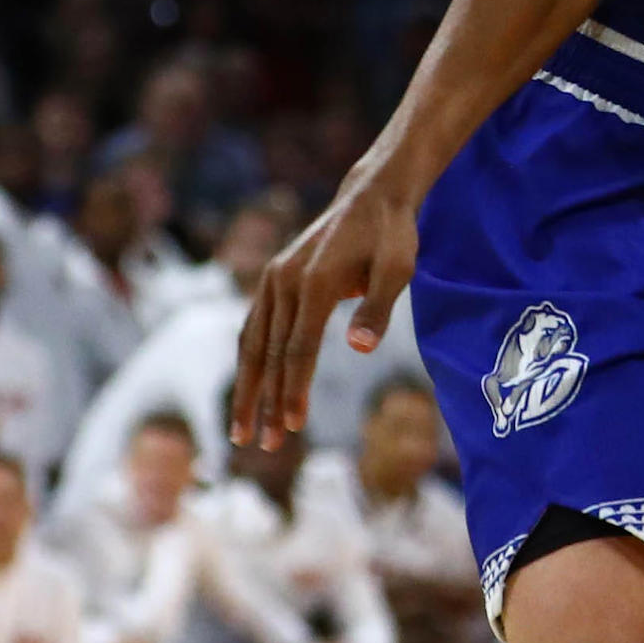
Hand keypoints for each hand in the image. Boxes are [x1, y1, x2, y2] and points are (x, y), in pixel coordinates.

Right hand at [233, 164, 420, 449]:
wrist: (372, 196)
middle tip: (262, 446)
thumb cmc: (393, 236)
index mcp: (314, 282)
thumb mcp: (399, 268)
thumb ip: (379, 308)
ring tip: (244, 431)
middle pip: (269, 353)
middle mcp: (284, 281)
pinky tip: (250, 390)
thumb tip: (360, 348)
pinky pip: (255, 328)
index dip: (294, 390)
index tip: (294, 426)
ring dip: (249, 389)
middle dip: (264, 403)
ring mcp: (273, 280)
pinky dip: (250, 362)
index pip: (299, 349)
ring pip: (253, 343)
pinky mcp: (273, 281)